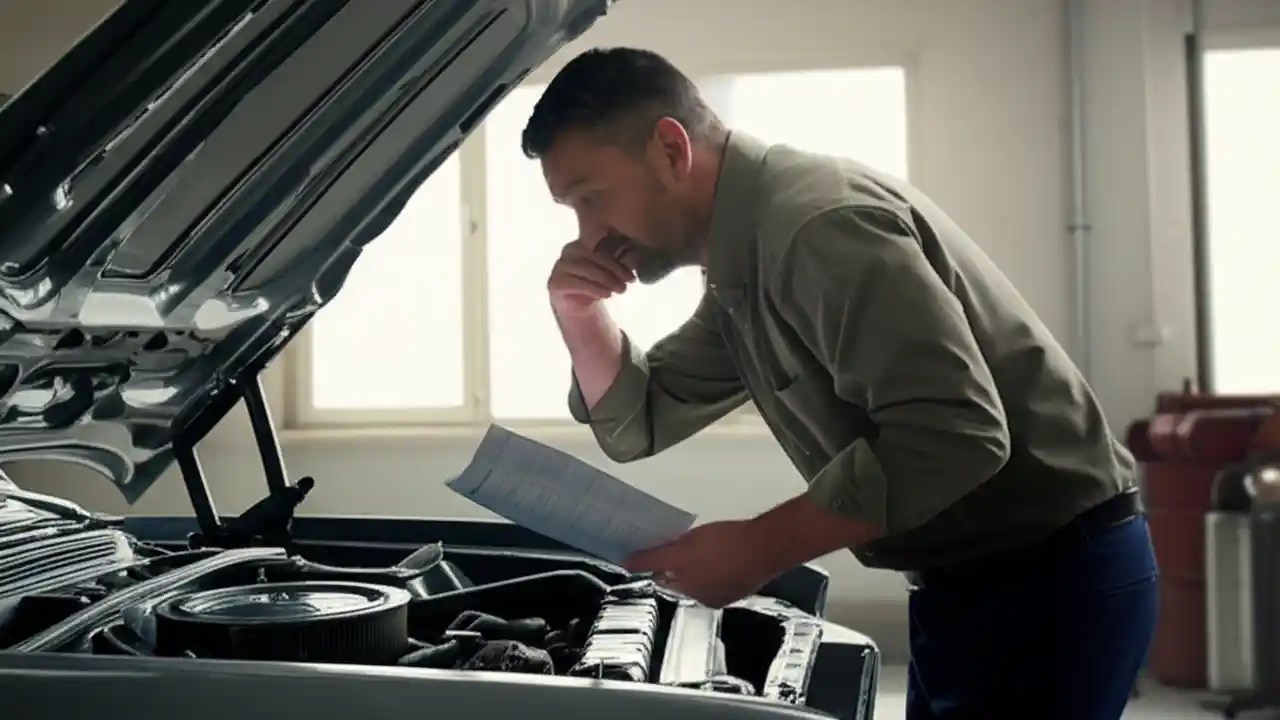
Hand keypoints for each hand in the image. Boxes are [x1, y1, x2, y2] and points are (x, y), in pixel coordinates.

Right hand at [548, 239, 635, 315]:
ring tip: (621, 290)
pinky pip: (575, 282)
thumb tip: (639, 258)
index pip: (601, 245)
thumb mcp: (611, 272)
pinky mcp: (554, 282)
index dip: (617, 259)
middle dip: (613, 269)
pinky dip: (593, 288)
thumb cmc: (598, 284)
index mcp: (584, 242)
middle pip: (592, 255)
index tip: (632, 274)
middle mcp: (569, 251)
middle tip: (628, 282)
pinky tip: (607, 294)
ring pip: (584, 268)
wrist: (579, 308)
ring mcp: (559, 266)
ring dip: (605, 279)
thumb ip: (620, 263)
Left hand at [624, 520, 776, 607]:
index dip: (637, 562)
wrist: (762, 550)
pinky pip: (702, 596)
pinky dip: (703, 588)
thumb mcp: (696, 534)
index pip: (649, 564)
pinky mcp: (718, 602)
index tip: (628, 562)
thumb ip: (675, 544)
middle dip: (665, 573)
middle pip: (665, 581)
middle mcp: (686, 584)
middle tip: (674, 560)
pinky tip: (715, 574)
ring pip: (684, 590)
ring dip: (686, 581)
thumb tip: (663, 548)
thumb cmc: (731, 537)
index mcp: (679, 562)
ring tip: (702, 565)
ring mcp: (702, 595)